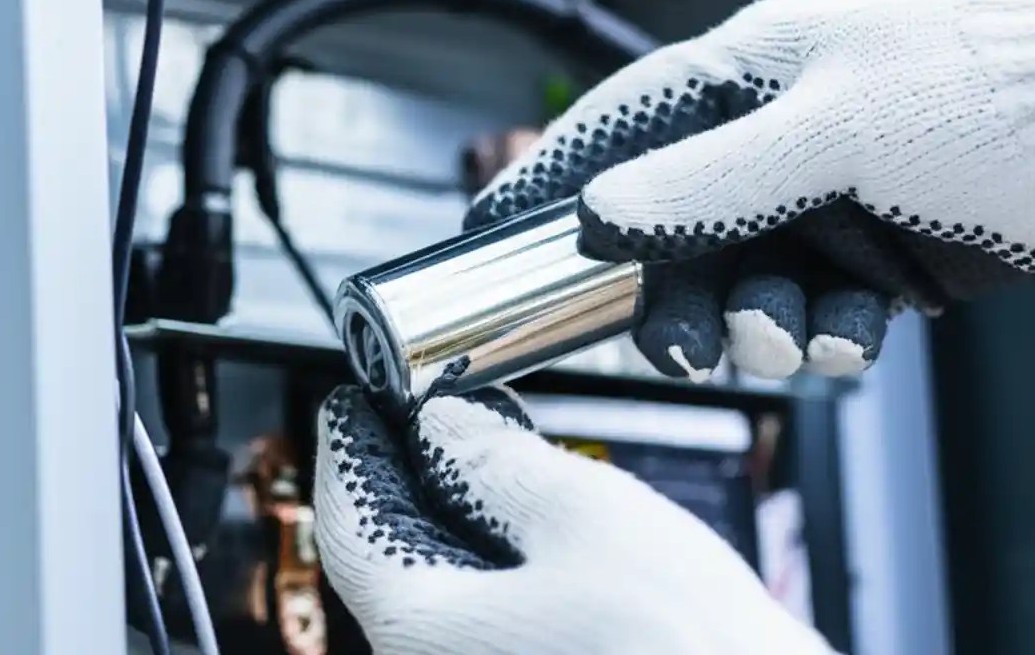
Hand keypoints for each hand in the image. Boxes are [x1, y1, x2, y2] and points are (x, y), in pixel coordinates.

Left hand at [313, 385, 833, 654]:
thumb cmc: (686, 648)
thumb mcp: (585, 516)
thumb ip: (499, 462)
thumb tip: (445, 425)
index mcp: (425, 629)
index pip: (348, 525)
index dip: (349, 451)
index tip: (357, 405)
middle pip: (392, 557)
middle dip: (404, 477)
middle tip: (416, 414)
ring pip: (443, 586)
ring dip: (453, 516)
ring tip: (474, 451)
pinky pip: (487, 615)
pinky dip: (494, 560)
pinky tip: (525, 525)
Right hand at [466, 0, 1034, 379]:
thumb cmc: (981, 87)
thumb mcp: (830, 130)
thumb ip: (709, 181)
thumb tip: (604, 213)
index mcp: (741, 85)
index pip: (614, 134)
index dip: (552, 187)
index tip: (497, 234)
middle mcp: (766, 147)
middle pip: (670, 244)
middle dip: (686, 304)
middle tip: (698, 344)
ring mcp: (815, 204)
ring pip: (741, 293)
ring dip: (771, 326)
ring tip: (814, 321)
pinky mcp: (862, 256)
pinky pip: (812, 317)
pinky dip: (832, 334)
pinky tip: (864, 320)